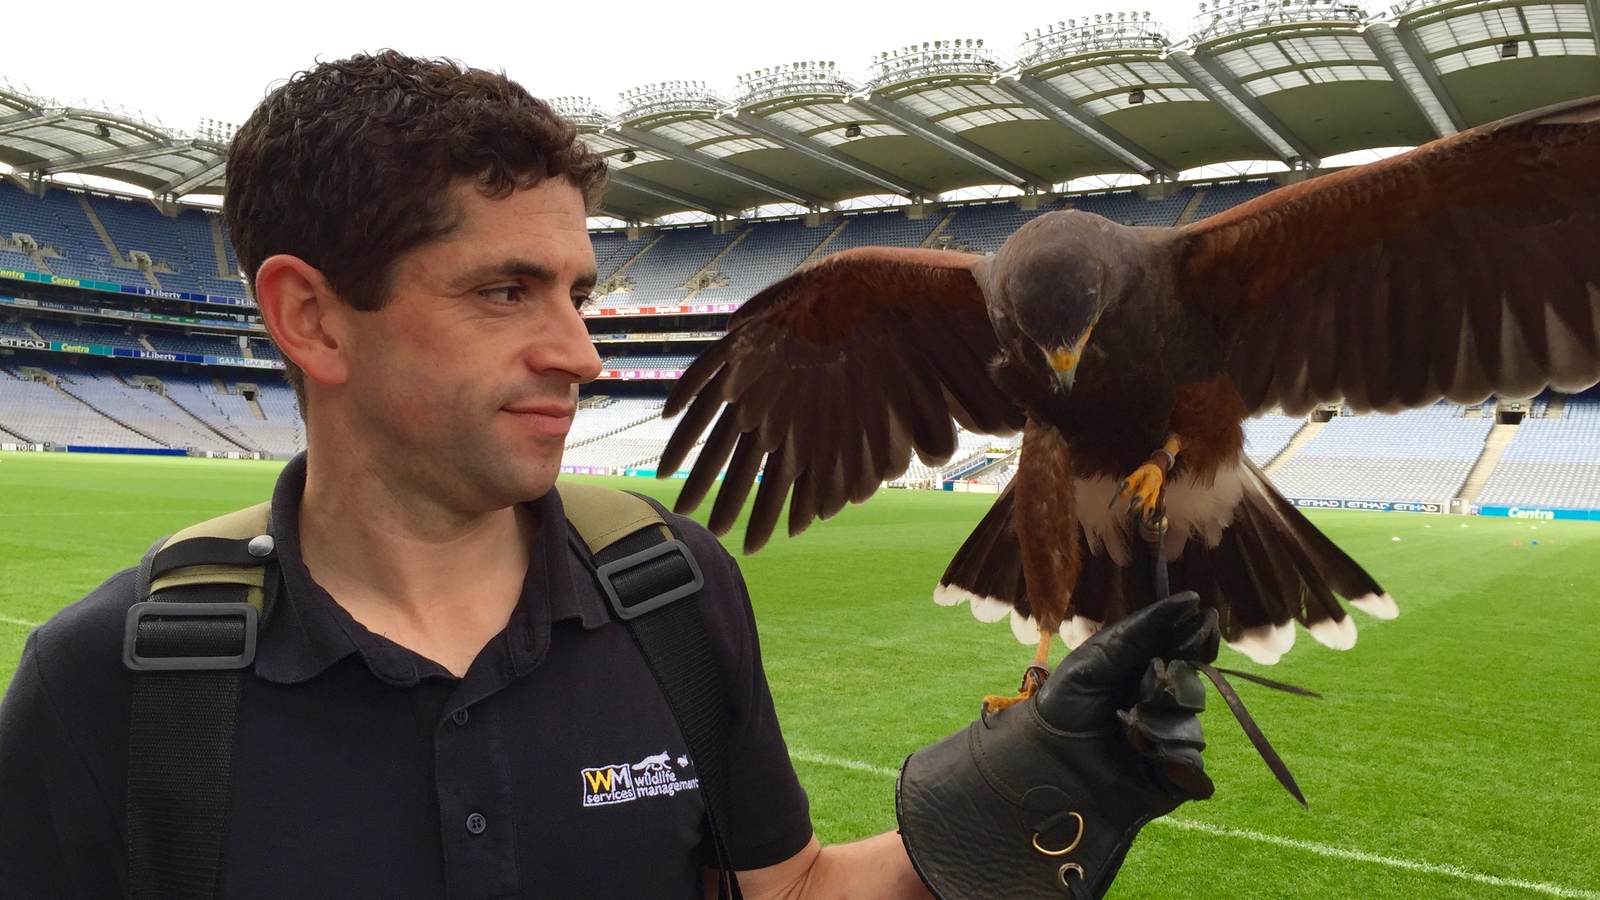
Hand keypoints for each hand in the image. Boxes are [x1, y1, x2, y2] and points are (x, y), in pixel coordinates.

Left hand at [897, 593, 1219, 899]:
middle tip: (1141, 688)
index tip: (1201, 623)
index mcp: (1137, 672)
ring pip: (1193, 723)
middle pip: (1191, 685)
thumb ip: (1141, 631)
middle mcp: (1154, 703)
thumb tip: (1191, 601)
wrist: (1044, 769)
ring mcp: (1164, 740)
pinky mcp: (1170, 778)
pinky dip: (1172, 755)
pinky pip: (1193, 762)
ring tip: (1128, 727)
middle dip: (1169, 683)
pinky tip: (1145, 751)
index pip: (1182, 649)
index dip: (1192, 638)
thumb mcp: (1096, 661)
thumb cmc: (1059, 710)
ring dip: (1164, 721)